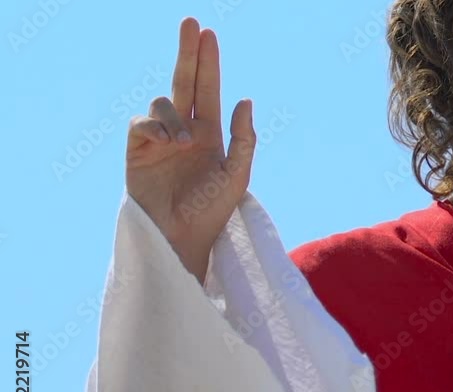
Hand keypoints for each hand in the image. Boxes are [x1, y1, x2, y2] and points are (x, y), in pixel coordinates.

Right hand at [125, 17, 256, 283]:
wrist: (182, 238)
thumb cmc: (212, 212)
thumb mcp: (237, 175)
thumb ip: (244, 139)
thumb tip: (245, 99)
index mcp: (210, 135)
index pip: (208, 90)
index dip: (208, 63)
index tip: (207, 33)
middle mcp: (184, 132)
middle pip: (185, 83)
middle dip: (189, 53)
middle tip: (192, 23)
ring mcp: (159, 140)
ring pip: (164, 103)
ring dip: (177, 117)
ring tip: (187, 142)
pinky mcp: (137, 151)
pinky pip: (142, 123)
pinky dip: (156, 126)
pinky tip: (170, 142)